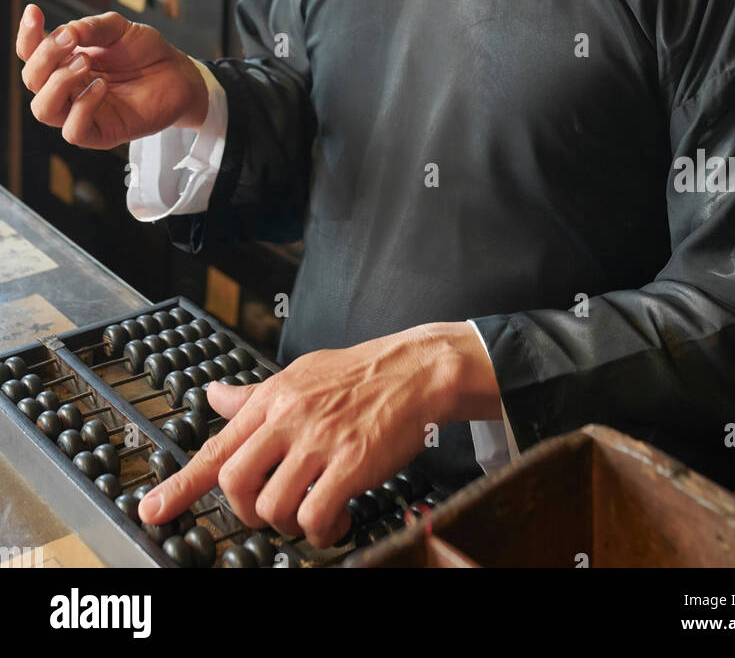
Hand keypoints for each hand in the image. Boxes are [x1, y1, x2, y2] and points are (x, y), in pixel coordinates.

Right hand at [17, 3, 208, 149]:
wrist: (179, 72)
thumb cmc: (145, 51)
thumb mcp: (118, 28)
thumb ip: (91, 28)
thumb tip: (65, 31)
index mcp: (65, 63)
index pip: (31, 55)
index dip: (27, 36)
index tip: (34, 11)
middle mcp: (67, 89)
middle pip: (32, 80)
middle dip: (45, 56)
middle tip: (72, 39)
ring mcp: (82, 112)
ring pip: (43, 110)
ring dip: (58, 82)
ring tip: (84, 62)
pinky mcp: (102, 133)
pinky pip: (74, 131)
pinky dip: (82, 107)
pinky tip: (101, 86)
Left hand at [137, 322, 500, 548]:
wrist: (415, 370)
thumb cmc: (359, 374)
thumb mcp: (299, 374)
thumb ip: (254, 394)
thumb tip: (214, 394)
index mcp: (272, 398)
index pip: (215, 446)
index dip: (180, 486)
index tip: (153, 511)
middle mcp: (288, 418)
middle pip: (235, 483)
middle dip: (247, 511)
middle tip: (270, 510)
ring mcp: (319, 441)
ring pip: (272, 507)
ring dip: (287, 523)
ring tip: (312, 512)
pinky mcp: (350, 463)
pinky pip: (314, 516)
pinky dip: (322, 530)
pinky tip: (337, 518)